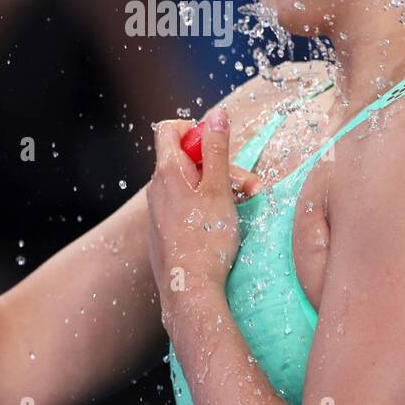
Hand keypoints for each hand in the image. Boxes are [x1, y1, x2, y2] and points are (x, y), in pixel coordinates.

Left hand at [146, 109, 258, 325]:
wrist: (189, 289)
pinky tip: (224, 223)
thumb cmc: (206, 238)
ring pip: (190, 185)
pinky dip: (205, 206)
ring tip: (245, 203)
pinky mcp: (165, 230)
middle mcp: (157, 188)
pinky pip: (185, 206)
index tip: (216, 145)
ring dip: (219, 187)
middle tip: (247, 185)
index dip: (194, 129)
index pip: (169, 129)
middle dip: (220, 165)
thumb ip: (216, 149)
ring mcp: (158, 210)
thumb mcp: (218, 187)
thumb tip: (216, 114)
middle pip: (187, 159)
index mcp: (167, 172)